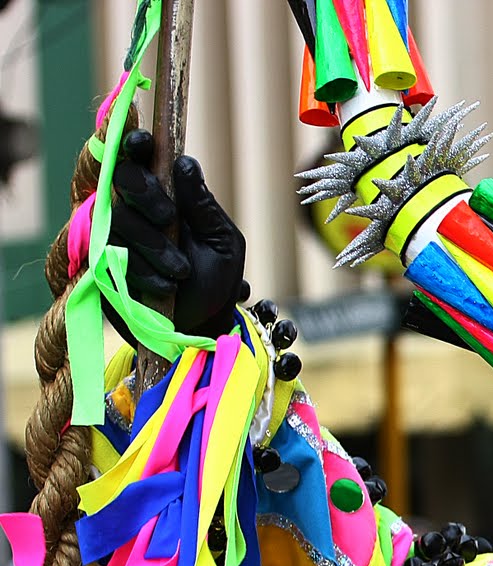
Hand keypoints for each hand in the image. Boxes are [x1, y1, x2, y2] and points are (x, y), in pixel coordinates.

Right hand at [108, 129, 245, 338]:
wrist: (203, 327)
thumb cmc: (216, 280)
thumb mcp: (222, 241)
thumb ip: (202, 205)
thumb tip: (185, 162)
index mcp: (166, 196)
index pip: (141, 158)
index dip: (134, 145)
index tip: (142, 142)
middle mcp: (136, 210)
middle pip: (121, 180)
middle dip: (145, 194)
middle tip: (169, 217)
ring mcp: (115, 236)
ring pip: (116, 219)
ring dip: (151, 244)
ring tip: (181, 270)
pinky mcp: (102, 264)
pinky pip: (109, 255)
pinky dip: (141, 270)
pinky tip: (165, 284)